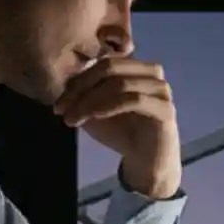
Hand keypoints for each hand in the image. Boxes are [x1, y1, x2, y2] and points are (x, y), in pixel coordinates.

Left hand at [52, 58, 181, 198]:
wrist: (146, 161)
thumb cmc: (121, 132)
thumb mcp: (94, 111)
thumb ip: (82, 94)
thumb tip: (64, 82)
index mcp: (134, 67)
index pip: (101, 62)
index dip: (77, 80)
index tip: (58, 104)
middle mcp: (151, 72)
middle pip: (110, 67)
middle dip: (81, 88)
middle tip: (62, 109)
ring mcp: (161, 89)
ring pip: (120, 83)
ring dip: (90, 100)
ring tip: (73, 118)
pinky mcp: (166, 108)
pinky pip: (134, 100)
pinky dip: (109, 106)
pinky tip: (95, 116)